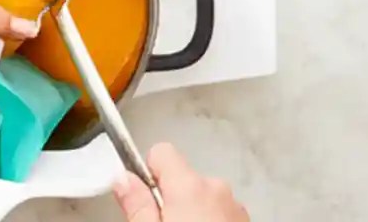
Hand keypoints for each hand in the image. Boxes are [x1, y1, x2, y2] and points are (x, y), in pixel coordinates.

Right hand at [113, 144, 247, 221]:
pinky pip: (218, 210)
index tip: (141, 193)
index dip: (147, 172)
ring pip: (201, 196)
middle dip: (169, 198)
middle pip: (182, 177)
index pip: (162, 152)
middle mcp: (216, 188)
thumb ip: (137, 204)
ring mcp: (234, 205)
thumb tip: (123, 178)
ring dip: (191, 212)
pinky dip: (209, 220)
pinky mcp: (244, 219)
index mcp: (190, 186)